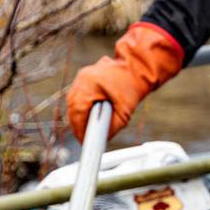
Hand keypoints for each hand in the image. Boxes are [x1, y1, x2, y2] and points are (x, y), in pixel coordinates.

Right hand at [67, 23, 183, 140]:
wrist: (138, 68)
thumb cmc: (133, 86)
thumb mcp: (125, 111)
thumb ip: (112, 127)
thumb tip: (101, 139)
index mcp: (89, 85)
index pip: (77, 112)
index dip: (79, 129)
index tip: (83, 141)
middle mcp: (82, 79)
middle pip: (72, 107)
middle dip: (77, 124)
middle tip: (83, 138)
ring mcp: (81, 77)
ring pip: (72, 101)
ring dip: (77, 115)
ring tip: (84, 129)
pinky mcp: (83, 77)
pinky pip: (76, 95)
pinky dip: (80, 106)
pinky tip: (85, 116)